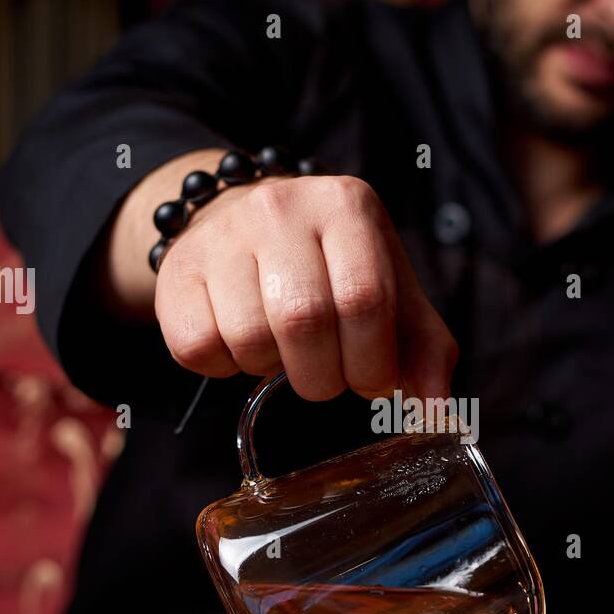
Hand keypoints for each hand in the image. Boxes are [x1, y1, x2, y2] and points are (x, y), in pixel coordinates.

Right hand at [154, 173, 457, 401]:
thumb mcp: (388, 291)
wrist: (242, 223)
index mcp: (346, 206)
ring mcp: (221, 234)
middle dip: (323, 376)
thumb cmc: (329, 268)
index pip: (364, 298)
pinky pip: (197, 347)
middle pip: (304, 319)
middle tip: (326, 379)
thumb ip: (423, 347)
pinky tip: (239, 345)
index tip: (371, 380)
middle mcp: (280, 207)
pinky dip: (222, 368)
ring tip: (281, 351)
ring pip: (248, 337)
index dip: (371, 360)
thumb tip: (437, 408)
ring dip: (270, 370)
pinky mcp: (176, 269)